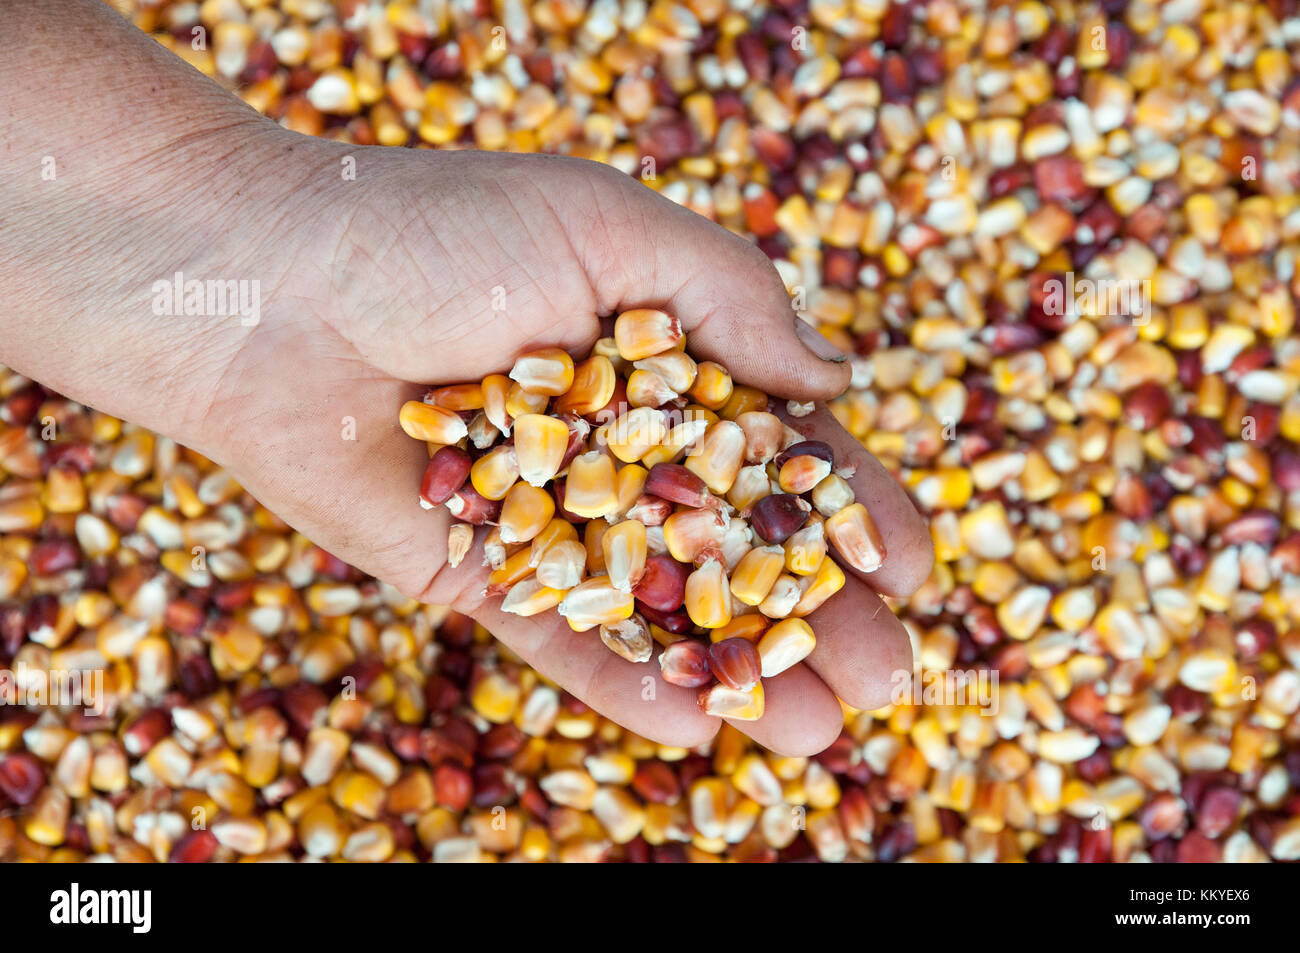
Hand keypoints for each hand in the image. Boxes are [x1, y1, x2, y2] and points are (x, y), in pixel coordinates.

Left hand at [188, 137, 932, 754]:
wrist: (260, 286)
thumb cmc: (433, 230)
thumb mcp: (601, 225)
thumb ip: (728, 294)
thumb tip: (836, 382)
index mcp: (662, 361)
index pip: (777, 448)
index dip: (847, 510)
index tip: (910, 569)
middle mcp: (613, 448)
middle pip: (735, 542)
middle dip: (815, 613)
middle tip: (887, 679)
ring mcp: (546, 517)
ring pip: (661, 602)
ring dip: (740, 668)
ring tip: (817, 733)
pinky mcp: (476, 570)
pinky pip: (560, 635)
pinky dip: (623, 680)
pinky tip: (696, 728)